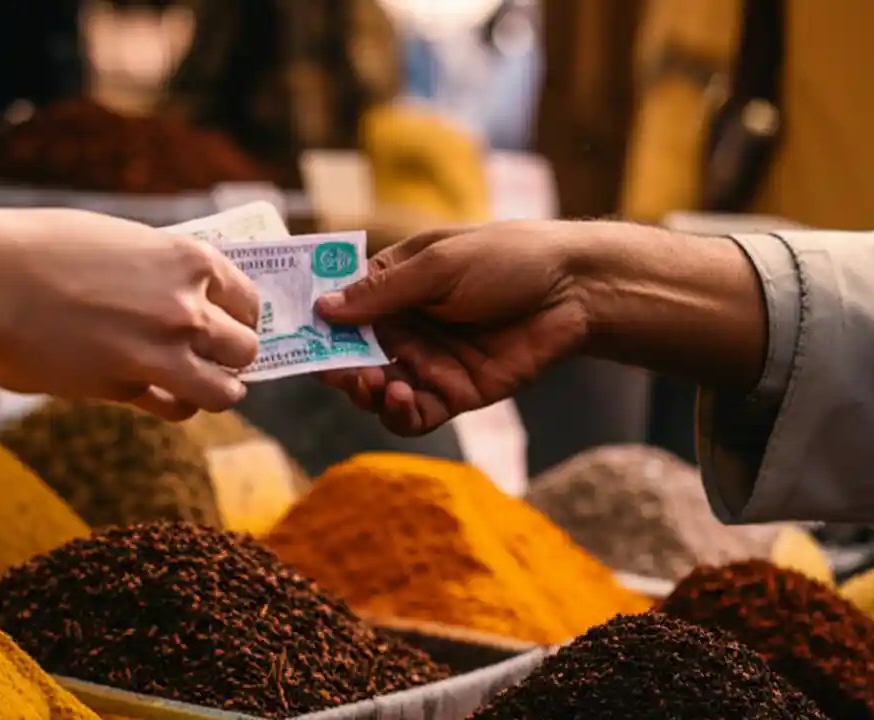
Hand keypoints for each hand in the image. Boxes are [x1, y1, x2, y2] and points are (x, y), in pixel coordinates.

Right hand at [0, 209, 258, 419]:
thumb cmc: (47, 249)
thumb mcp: (121, 242)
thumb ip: (158, 273)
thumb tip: (181, 295)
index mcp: (189, 260)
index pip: (247, 296)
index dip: (244, 313)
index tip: (236, 321)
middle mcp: (189, 308)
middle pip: (245, 346)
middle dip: (236, 353)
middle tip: (224, 356)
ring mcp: (164, 353)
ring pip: (224, 390)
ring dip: (220, 390)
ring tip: (211, 388)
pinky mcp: (129, 387)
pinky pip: (175, 407)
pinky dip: (176, 406)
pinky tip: (167, 400)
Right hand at [316, 221, 590, 435]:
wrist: (577, 290)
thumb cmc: (509, 258)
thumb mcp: (439, 265)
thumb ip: (383, 291)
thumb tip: (322, 307)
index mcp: (396, 285)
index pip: (343, 309)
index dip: (318, 325)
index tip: (296, 338)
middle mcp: (406, 326)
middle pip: (354, 356)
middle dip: (339, 367)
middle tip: (337, 371)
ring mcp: (429, 361)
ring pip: (379, 390)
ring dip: (368, 392)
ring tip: (377, 383)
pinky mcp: (456, 393)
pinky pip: (415, 414)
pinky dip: (399, 414)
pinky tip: (401, 398)